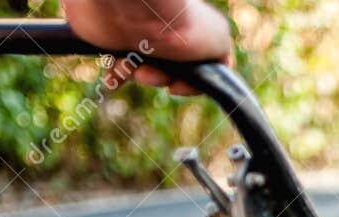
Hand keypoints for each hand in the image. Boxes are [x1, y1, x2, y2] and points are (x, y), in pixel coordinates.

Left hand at [63, 0, 232, 94]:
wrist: (136, 8)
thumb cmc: (181, 23)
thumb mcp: (219, 40)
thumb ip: (222, 57)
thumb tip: (213, 71)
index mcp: (193, 31)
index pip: (196, 69)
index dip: (188, 84)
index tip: (177, 86)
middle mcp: (168, 32)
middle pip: (169, 72)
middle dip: (160, 79)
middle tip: (151, 74)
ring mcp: (142, 36)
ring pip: (144, 71)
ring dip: (141, 76)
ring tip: (136, 68)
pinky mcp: (116, 39)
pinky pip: (118, 66)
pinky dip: (118, 75)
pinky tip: (116, 77)